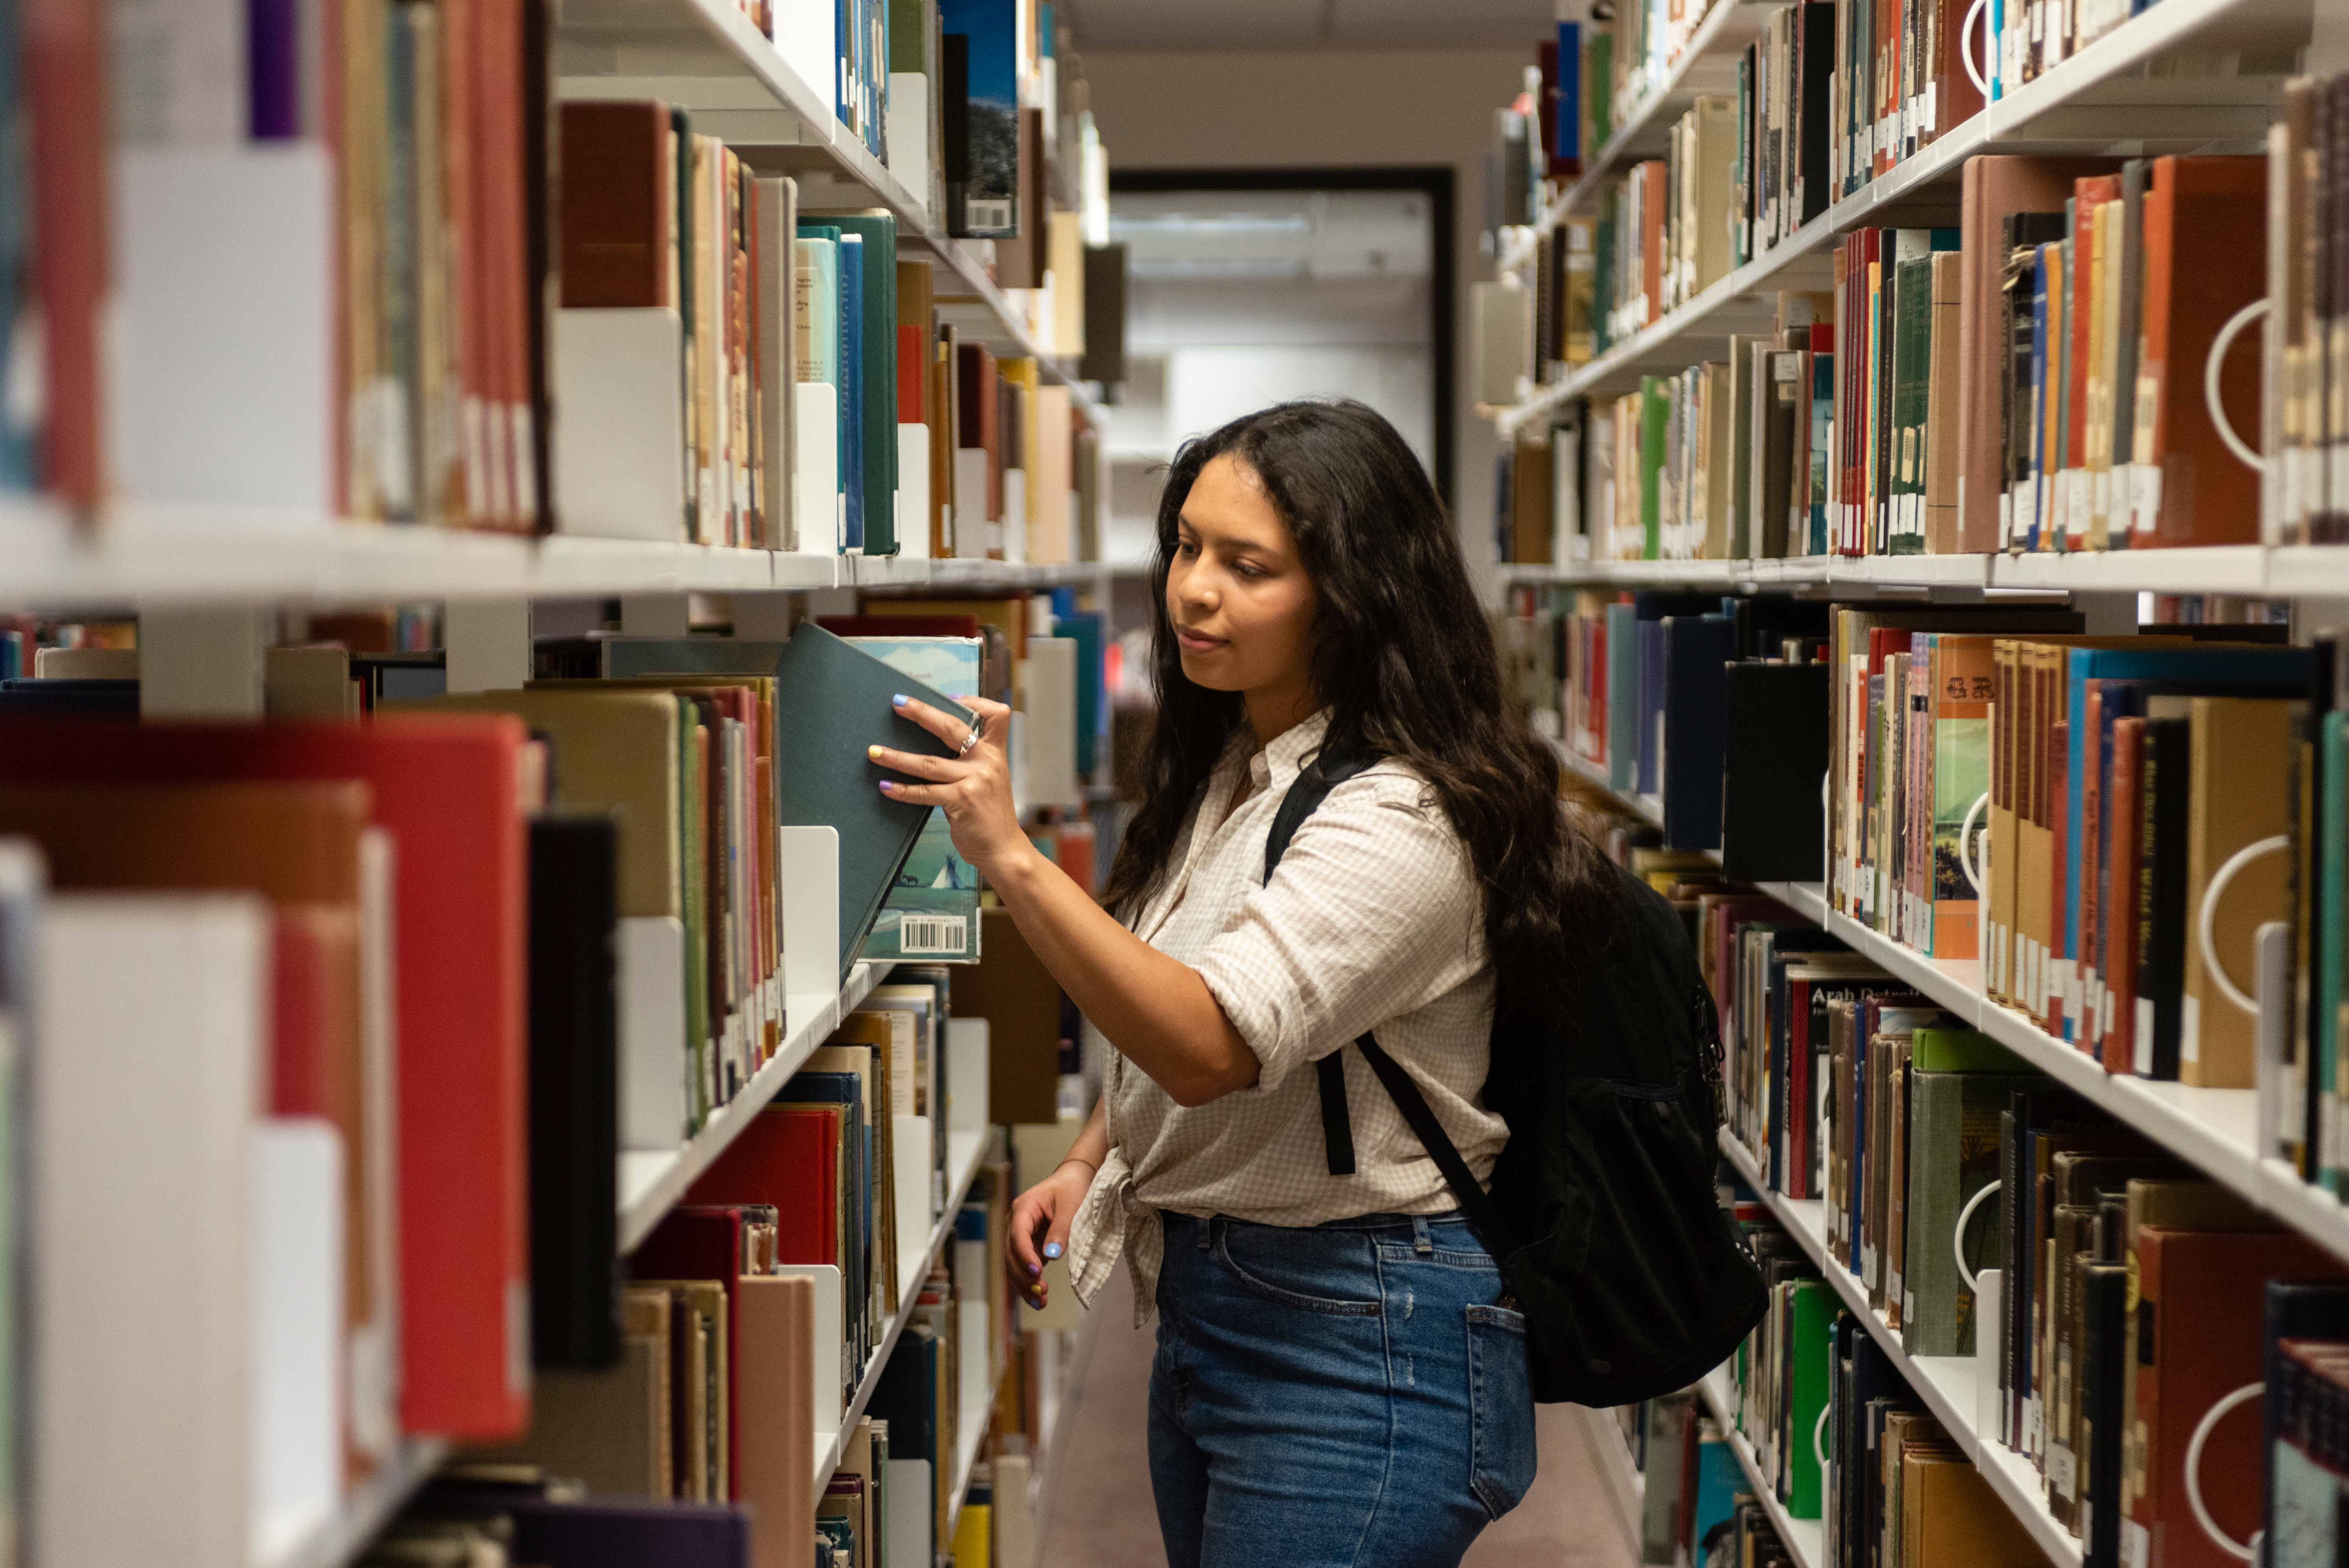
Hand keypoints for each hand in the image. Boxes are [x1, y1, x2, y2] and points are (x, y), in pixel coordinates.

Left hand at [870, 694, 1031, 881]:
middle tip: (898, 703)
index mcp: (995, 753)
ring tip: (874, 752)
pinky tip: (886, 786)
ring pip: (929, 763)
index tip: (949, 698)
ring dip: (897, 757)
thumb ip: (967, 764)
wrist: (1004, 849)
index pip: (995, 715)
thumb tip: (930, 750)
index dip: (973, 701)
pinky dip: (903, 790)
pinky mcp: (961, 800)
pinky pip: (925, 792)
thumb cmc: (990, 815)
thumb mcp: (988, 780)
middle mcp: (987, 761)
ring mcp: (975, 780)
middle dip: (922, 713)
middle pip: (952, 728)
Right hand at [1007, 1158, 1094, 1310]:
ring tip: (1040, 1303)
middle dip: (1024, 1276)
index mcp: (1023, 1208)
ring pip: (1013, 1265)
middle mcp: (1015, 1222)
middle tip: (1041, 1293)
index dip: (1025, 1255)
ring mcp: (1019, 1236)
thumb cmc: (1072, 1189)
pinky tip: (1039, 1300)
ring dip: (1024, 1285)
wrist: (1072, 1182)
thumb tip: (1051, 1255)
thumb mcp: (1071, 1205)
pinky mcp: (1028, 1246)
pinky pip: (1023, 1267)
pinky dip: (1029, 1283)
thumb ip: (1061, 1229)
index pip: (1017, 1235)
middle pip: (1010, 1253)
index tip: (1038, 1272)